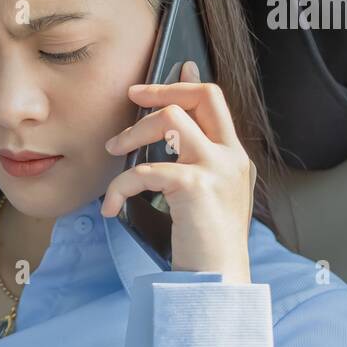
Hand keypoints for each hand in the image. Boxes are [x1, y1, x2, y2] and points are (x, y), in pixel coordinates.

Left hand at [99, 61, 255, 283]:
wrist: (219, 283)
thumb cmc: (205, 248)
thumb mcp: (207, 201)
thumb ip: (196, 169)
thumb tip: (166, 149)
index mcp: (235, 158)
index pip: (217, 102)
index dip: (191, 81)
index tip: (176, 64)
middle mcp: (232, 158)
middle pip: (202, 96)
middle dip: (162, 90)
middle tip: (131, 97)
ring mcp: (217, 170)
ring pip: (171, 121)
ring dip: (133, 133)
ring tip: (114, 152)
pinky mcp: (196, 187)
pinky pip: (147, 169)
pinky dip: (121, 186)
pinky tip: (111, 208)